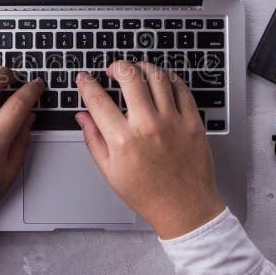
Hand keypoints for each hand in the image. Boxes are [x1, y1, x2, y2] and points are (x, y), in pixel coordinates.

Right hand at [76, 61, 224, 238]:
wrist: (184, 208)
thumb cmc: (148, 194)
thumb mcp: (110, 172)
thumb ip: (94, 140)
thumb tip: (82, 116)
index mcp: (123, 140)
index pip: (98, 99)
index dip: (86, 84)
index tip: (84, 78)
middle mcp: (148, 126)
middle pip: (129, 76)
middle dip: (117, 66)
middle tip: (113, 69)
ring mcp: (173, 122)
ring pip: (157, 76)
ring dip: (143, 67)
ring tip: (137, 71)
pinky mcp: (193, 122)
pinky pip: (181, 88)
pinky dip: (169, 78)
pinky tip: (161, 81)